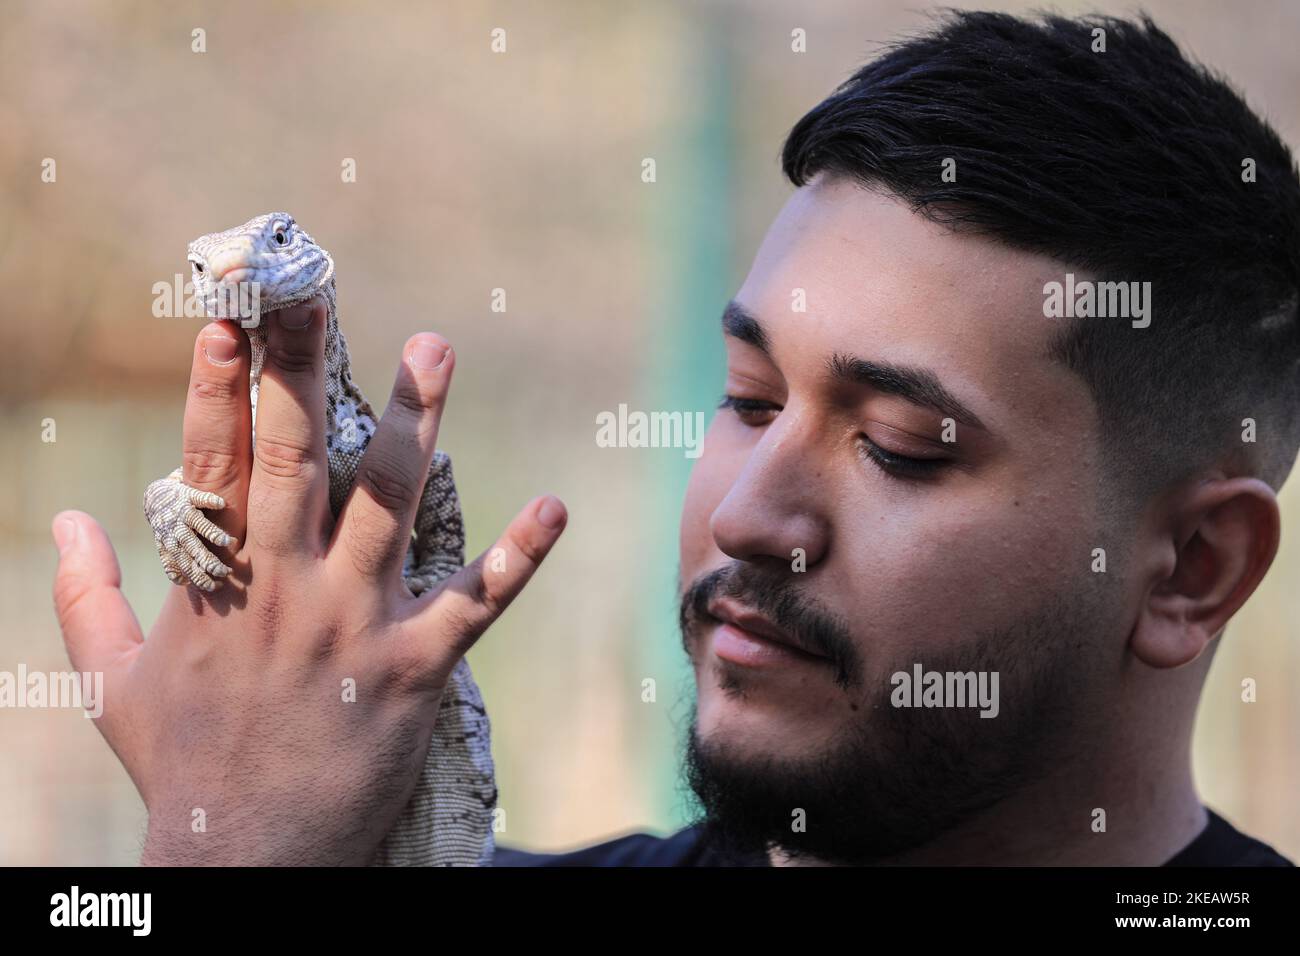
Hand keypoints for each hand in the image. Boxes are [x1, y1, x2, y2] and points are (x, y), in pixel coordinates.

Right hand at [51, 300, 566, 864]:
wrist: (244, 863)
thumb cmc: (183, 769)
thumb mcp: (109, 685)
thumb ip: (83, 597)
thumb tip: (58, 520)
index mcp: (214, 585)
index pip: (213, 463)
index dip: (218, 384)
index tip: (230, 314)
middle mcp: (282, 589)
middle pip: (292, 458)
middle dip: (301, 369)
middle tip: (317, 292)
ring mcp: (350, 625)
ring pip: (389, 504)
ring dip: (415, 424)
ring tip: (435, 349)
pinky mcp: (411, 670)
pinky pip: (474, 605)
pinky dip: (517, 558)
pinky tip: (553, 507)